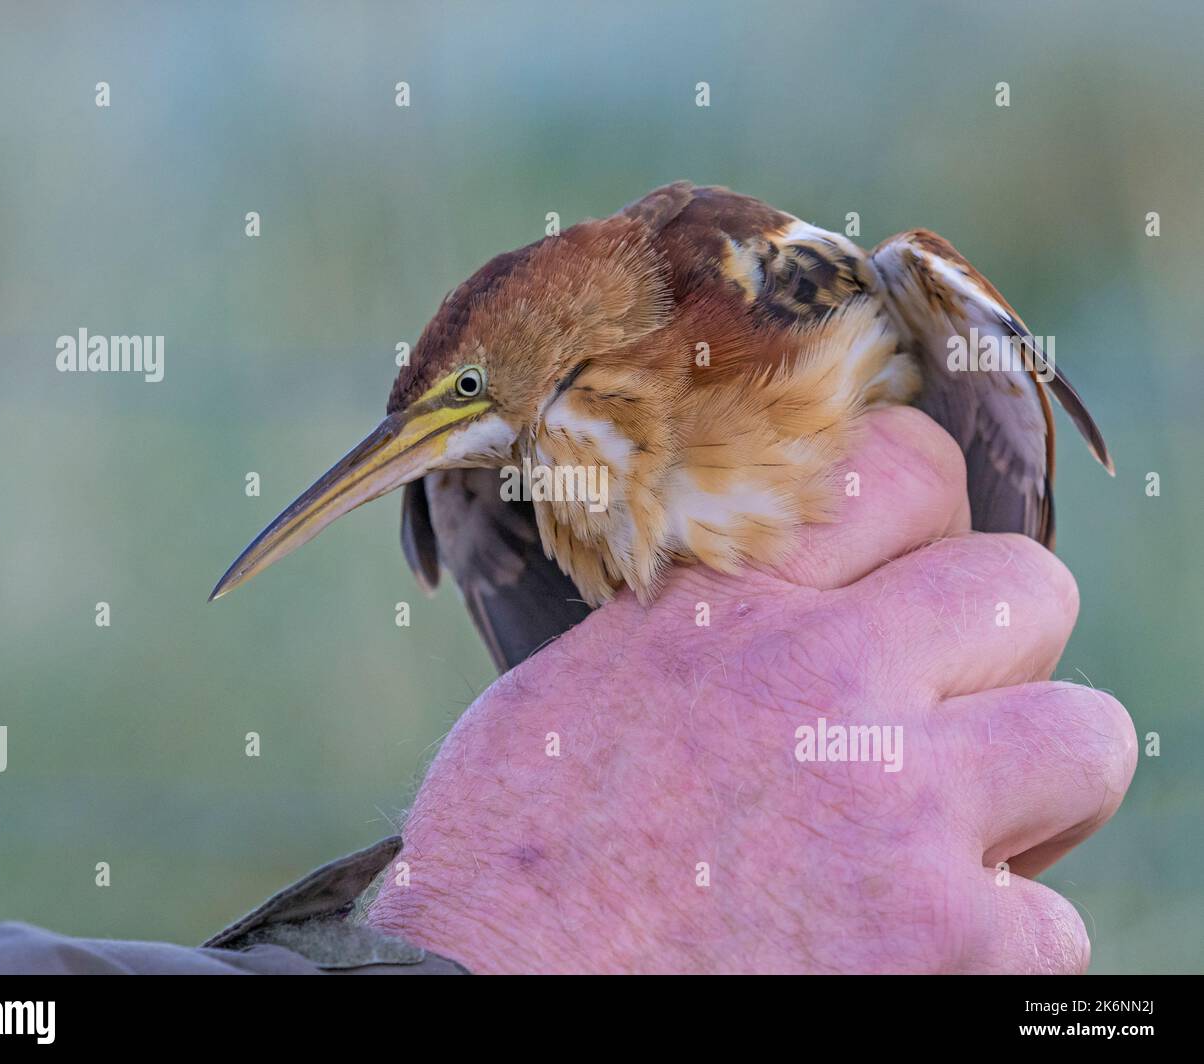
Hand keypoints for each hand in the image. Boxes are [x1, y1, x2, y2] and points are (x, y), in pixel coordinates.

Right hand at [366, 407, 1136, 972]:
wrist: (483, 990)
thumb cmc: (511, 855)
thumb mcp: (587, 681)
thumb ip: (705, 624)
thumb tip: (789, 608)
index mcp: (728, 603)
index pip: (907, 471)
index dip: (932, 522)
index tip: (915, 581)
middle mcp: (824, 677)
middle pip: (1029, 590)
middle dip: (997, 658)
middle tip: (934, 728)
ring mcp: (896, 806)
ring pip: (1084, 738)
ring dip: (1027, 795)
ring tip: (938, 844)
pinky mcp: (941, 940)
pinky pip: (1052, 923)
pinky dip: (990, 944)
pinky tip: (893, 952)